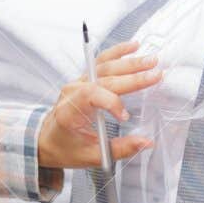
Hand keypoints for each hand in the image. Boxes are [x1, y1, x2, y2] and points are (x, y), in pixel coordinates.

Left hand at [36, 40, 161, 172]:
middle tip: (155, 75)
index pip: (91, 95)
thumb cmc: (66, 147)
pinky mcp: (85, 80)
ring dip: (129, 63)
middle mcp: (72, 92)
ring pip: (104, 67)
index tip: (124, 117)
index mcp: (69, 111)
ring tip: (152, 60)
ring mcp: (78, 83)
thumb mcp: (91, 156)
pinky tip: (133, 46)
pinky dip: (117, 53)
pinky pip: (101, 62)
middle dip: (131, 76)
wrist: (48, 140)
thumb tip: (146, 142)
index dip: (111, 102)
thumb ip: (119, 149)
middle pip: (104, 78)